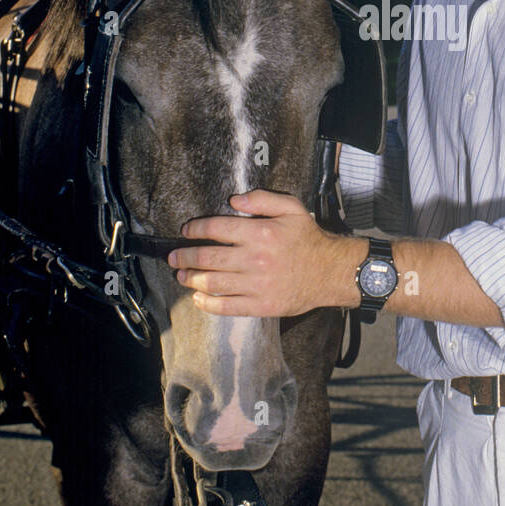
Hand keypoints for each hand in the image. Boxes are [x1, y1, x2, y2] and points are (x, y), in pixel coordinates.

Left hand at [167, 189, 354, 317]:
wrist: (331, 272)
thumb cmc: (309, 239)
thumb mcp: (292, 208)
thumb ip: (262, 199)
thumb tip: (234, 200)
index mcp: (260, 232)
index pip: (216, 229)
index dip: (196, 229)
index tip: (187, 230)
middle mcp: (255, 259)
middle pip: (208, 258)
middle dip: (184, 256)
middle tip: (174, 257)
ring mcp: (257, 285)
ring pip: (213, 283)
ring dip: (191, 279)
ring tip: (181, 275)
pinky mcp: (261, 305)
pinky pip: (227, 306)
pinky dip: (208, 303)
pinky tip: (198, 297)